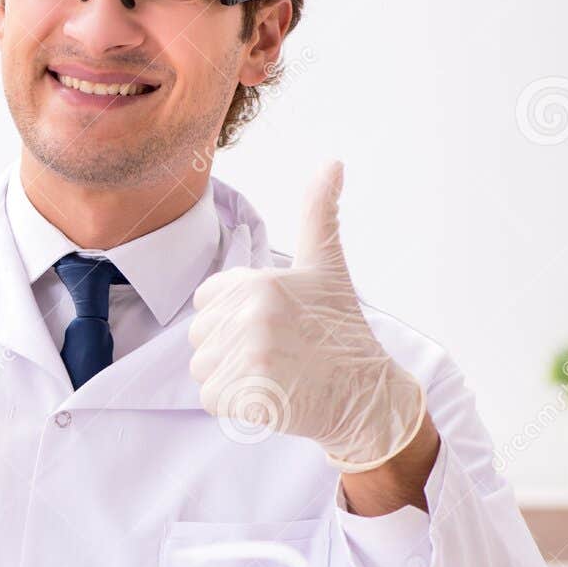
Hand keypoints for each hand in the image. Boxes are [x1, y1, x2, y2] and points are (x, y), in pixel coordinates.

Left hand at [187, 160, 425, 471]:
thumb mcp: (328, 266)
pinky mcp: (250, 394)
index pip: (205, 300)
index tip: (269, 324)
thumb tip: (331, 162)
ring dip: (231, 378)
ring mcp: (250, 355)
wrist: (366, 394)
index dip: (231, 316)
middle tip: (277, 352)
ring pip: (203, 368)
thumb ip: (319, 214)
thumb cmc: (342, 330)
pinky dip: (235, 404)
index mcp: (259, 282)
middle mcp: (251, 315)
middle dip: (230, 349)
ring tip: (274, 373)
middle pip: (201, 336)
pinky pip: (211, 398)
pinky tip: (270, 395)